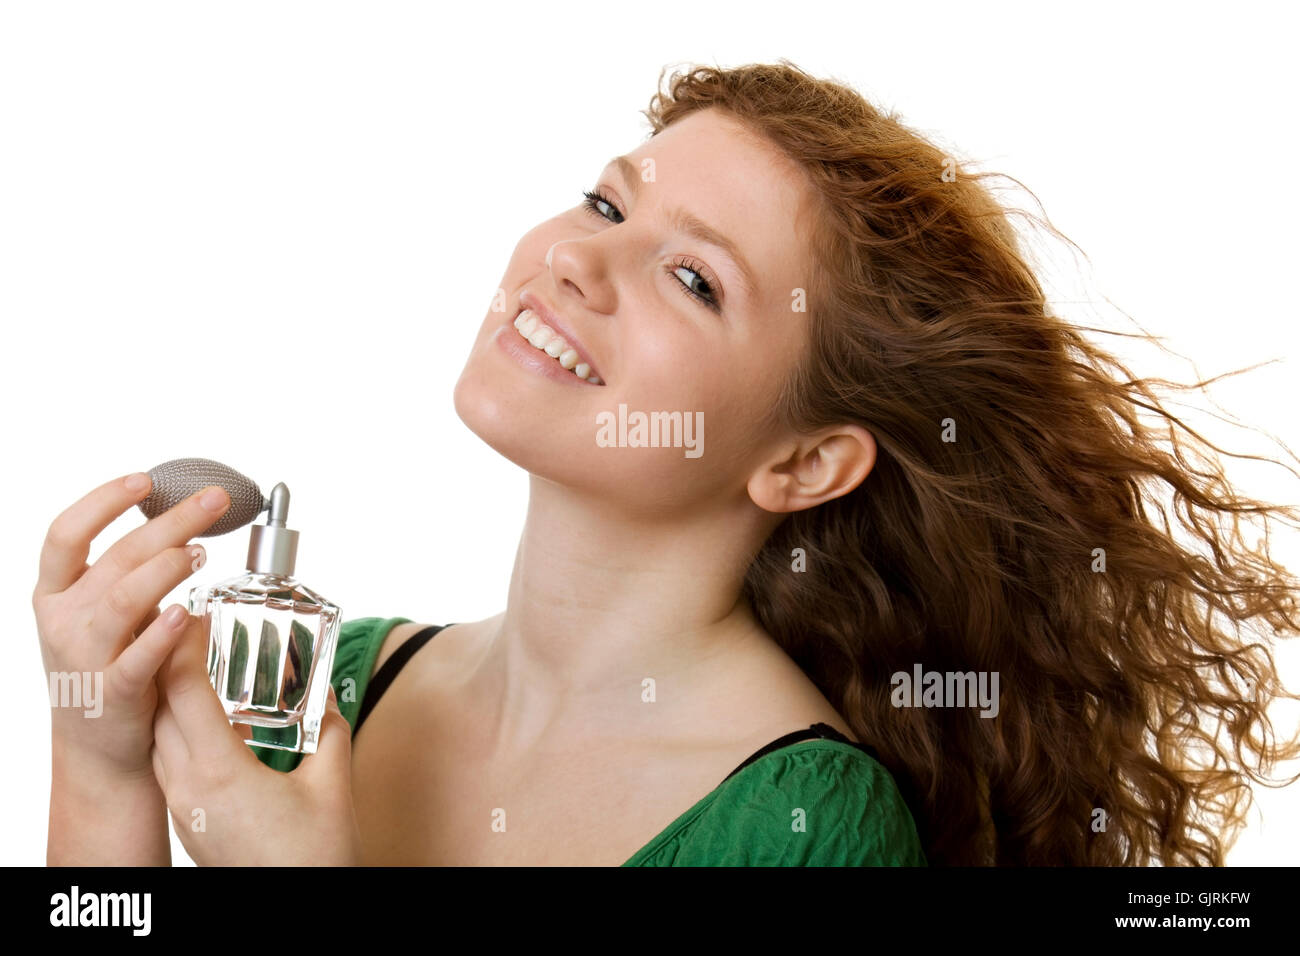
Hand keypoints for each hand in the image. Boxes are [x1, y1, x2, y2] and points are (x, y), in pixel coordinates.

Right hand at [34, 471, 230, 777]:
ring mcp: (83, 657)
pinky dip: (162, 633)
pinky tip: (187, 613)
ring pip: (123, 599)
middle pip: (116, 558)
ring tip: (202, 552)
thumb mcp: (101, 612)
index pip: (65, 534)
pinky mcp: (113, 692)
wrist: (99, 746)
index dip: (103, 502)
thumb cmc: (107, 664)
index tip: (145, 481)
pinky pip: (138, 658)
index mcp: (55, 592)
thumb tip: (181, 517)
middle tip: (214, 502)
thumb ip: (128, 572)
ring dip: (167, 568)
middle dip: (170, 523)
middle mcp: (63, 620)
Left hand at [151, 614, 361, 865]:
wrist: (293, 914)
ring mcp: (183, 807)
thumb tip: (327, 697)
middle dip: (170, 664)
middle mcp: (188, 788)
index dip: (183, 647)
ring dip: (171, 699)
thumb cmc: (312, 860)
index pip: (181, 693)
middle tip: (194, 632)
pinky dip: (180, 731)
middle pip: (159, 710)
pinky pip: (169, 762)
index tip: (196, 616)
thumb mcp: (332, 784)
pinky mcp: (188, 822)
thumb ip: (329, 731)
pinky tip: (212, 724)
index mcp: (219, 772)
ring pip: (158, 738)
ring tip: (199, 671)